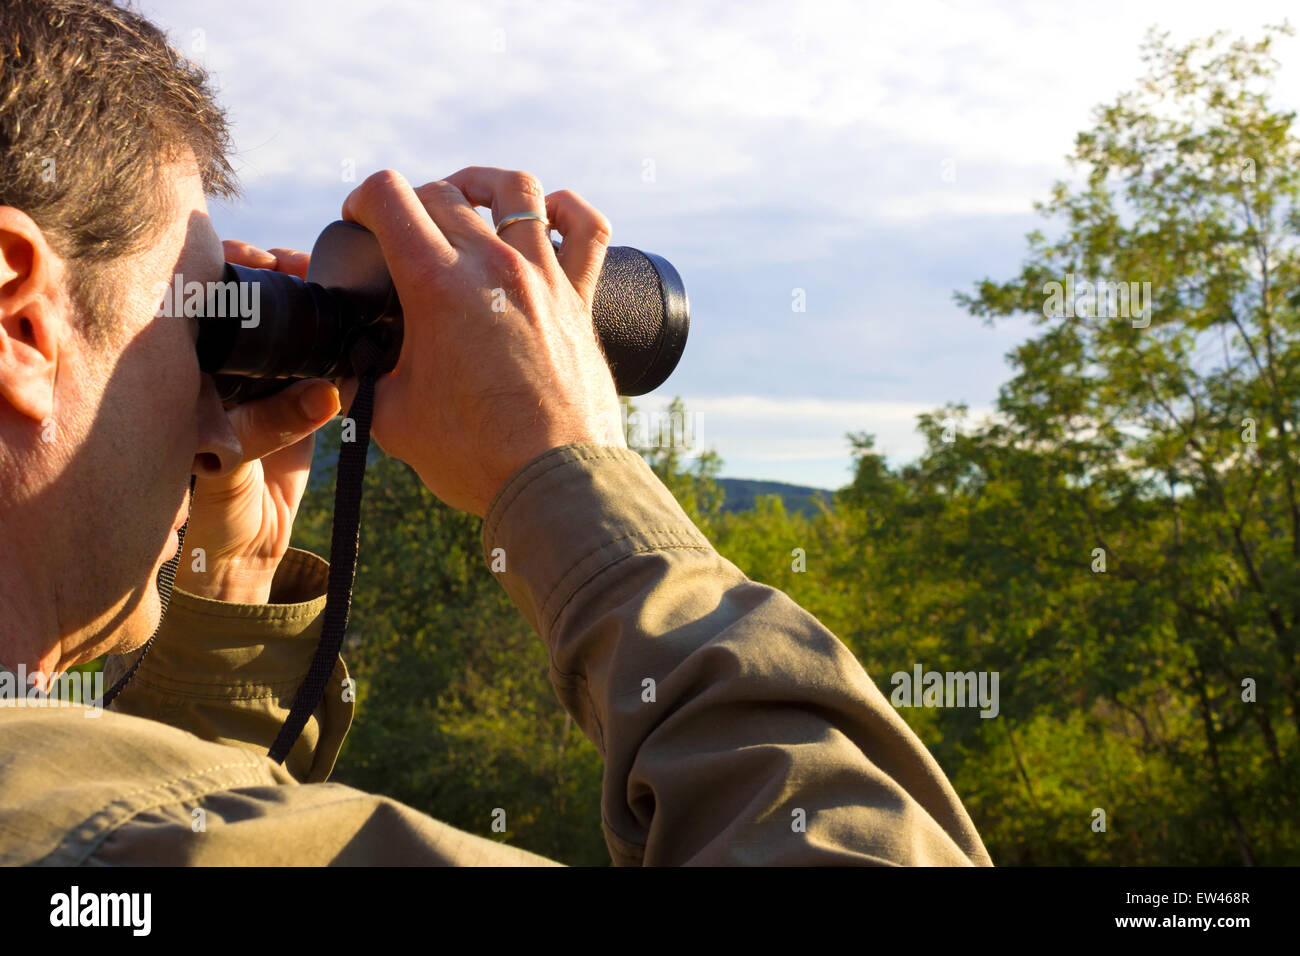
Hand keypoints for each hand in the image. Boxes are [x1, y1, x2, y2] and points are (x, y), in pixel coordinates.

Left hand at [173, 241, 339, 602]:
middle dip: (275, 277)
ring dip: (308, 303)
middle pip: (249, 307)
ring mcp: (263, 383)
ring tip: (325, 278)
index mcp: (189, 377)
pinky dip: (338, 344)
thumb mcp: (231, 469)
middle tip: (299, 262)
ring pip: (286, 330)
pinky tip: (349, 320)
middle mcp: (222, 372)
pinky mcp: (302, 402)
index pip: (202, 307)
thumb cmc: (217, 512)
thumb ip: (270, 428)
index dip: (225, 272)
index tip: (255, 258)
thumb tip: (326, 393)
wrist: (248, 553)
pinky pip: (323, 365)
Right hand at [335, 166, 625, 517]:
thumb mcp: (392, 418)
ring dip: (483, 185)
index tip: (358, 222)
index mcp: (436, 285)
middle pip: (445, 194)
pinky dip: (569, 210)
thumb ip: (364, 380)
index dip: (362, 200)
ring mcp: (544, 277)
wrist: (554, 481)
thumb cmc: (476, 455)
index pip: (390, 198)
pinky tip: (552, 214)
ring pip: (517, 191)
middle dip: (413, 202)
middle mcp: (493, 265)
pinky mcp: (580, 299)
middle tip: (404, 233)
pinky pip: (587, 229)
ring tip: (468, 197)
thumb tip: (350, 369)